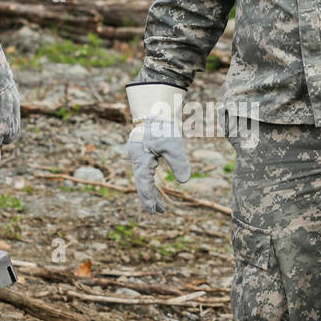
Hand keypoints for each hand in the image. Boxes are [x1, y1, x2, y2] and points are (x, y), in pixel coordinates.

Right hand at [125, 82, 189, 213]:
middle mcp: (135, 157)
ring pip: (141, 178)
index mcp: (140, 157)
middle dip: (149, 198)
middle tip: (158, 212)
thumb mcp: (174, 144)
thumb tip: (184, 182)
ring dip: (150, 192)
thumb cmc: (164, 126)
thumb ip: (179, 163)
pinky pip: (143, 172)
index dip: (149, 197)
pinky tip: (156, 187)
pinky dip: (149, 182)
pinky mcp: (141, 152)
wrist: (156, 108)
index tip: (155, 211)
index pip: (143, 182)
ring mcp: (137, 154)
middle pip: (140, 182)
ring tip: (161, 206)